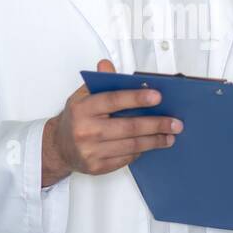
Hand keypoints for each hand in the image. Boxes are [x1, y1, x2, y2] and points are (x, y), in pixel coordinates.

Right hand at [41, 59, 182, 185]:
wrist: (58, 147)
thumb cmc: (75, 118)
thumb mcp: (82, 96)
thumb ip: (99, 82)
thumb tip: (107, 65)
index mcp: (82, 108)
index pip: (113, 100)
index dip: (136, 98)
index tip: (157, 96)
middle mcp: (85, 130)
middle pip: (128, 127)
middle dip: (156, 124)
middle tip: (175, 122)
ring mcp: (91, 151)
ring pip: (131, 145)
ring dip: (154, 140)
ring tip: (170, 135)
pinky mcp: (97, 167)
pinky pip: (126, 158)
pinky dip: (141, 150)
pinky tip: (152, 144)